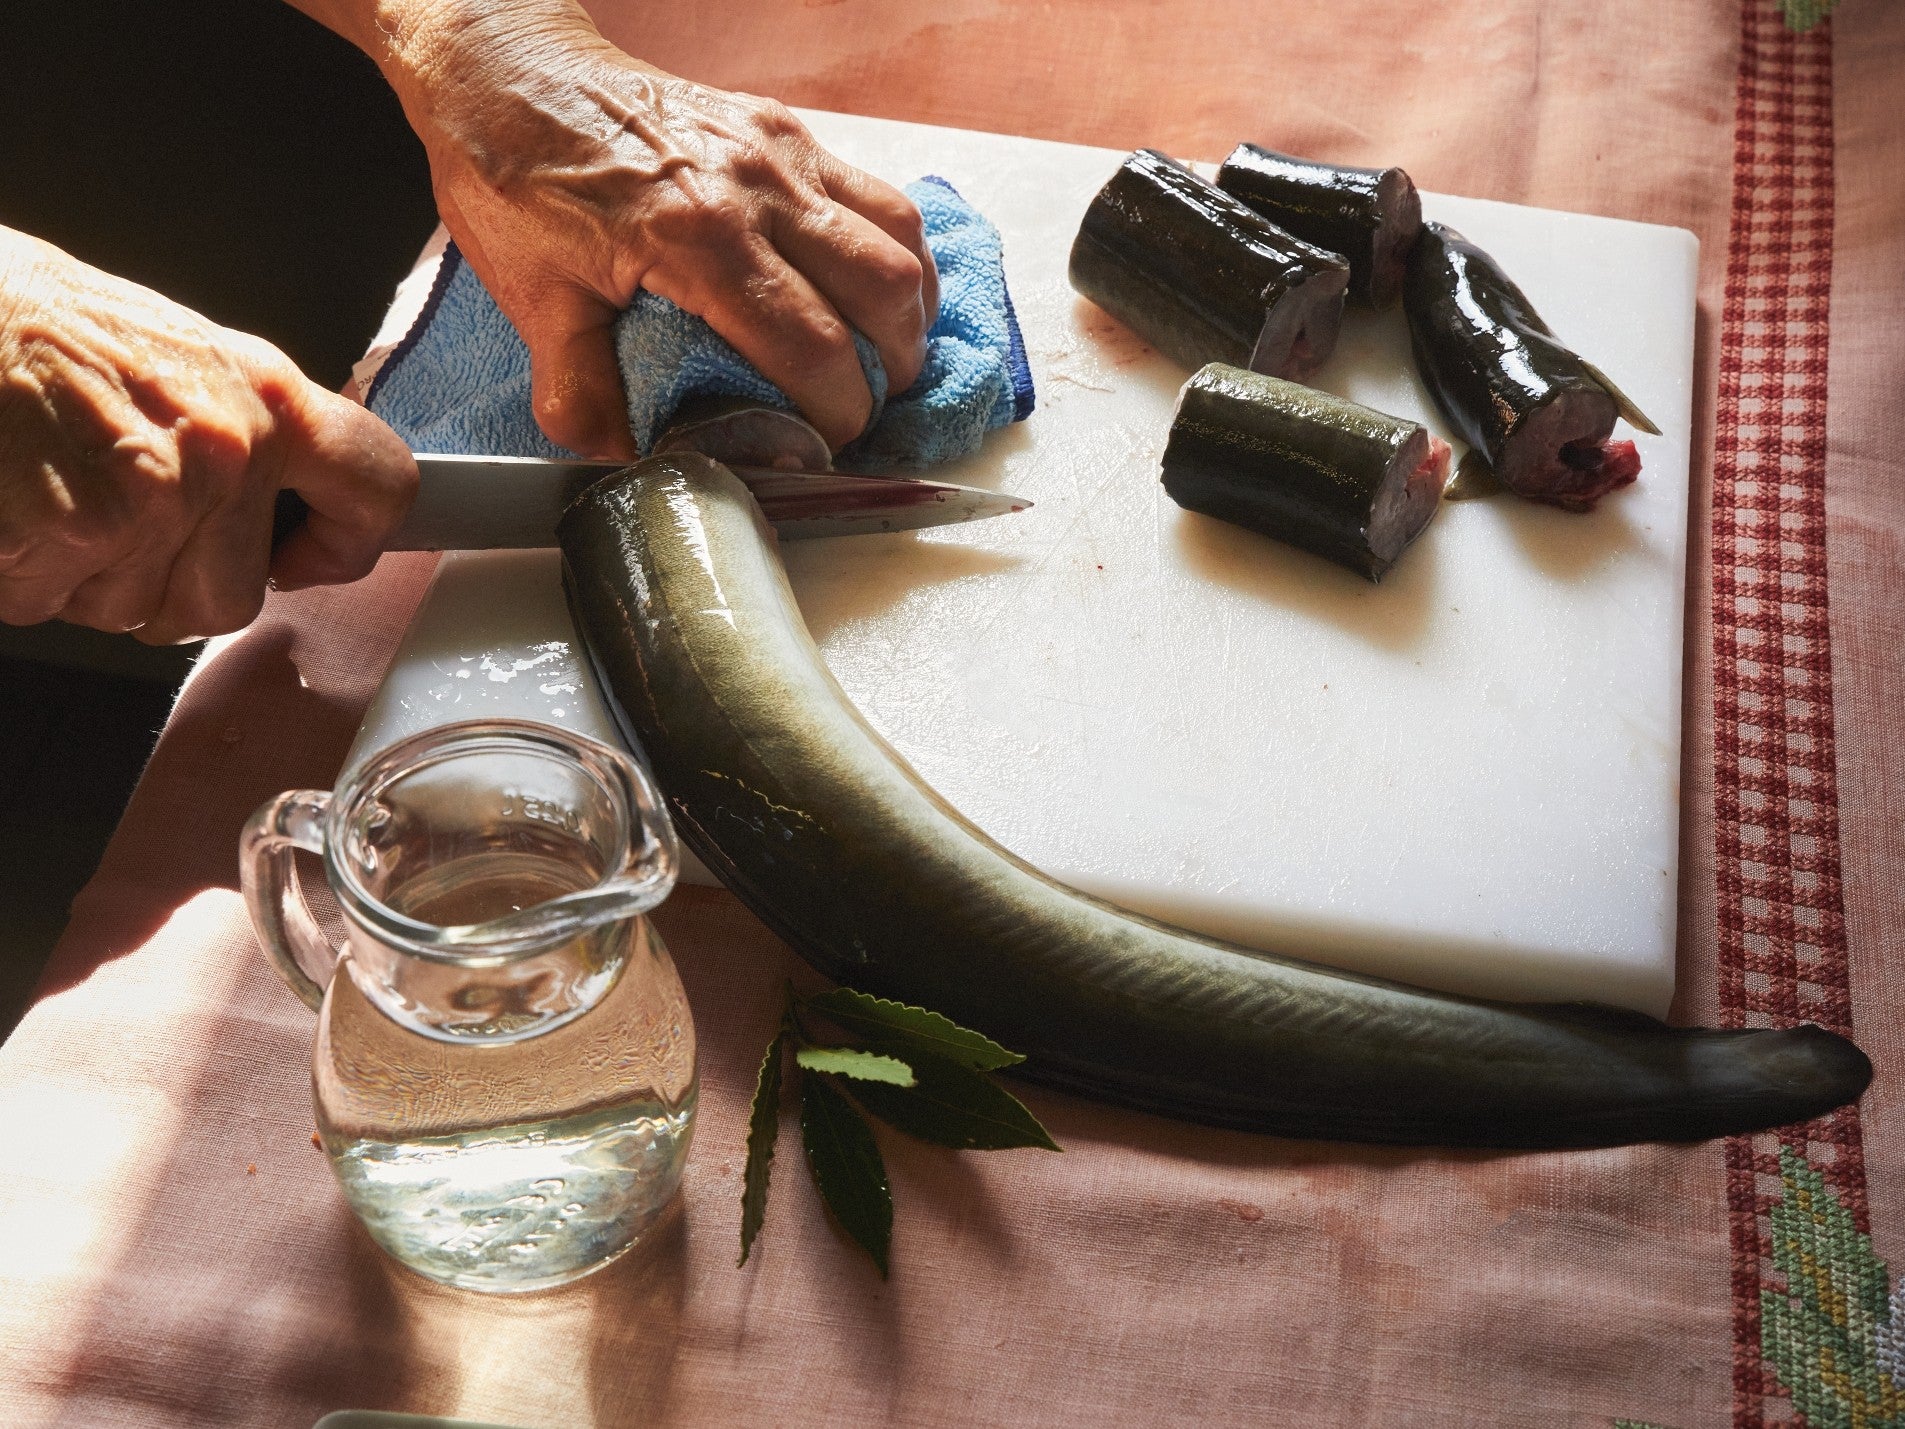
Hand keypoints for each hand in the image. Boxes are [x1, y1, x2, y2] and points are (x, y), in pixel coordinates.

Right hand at [0, 228, 416, 642]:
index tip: (311, 558)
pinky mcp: (75, 532)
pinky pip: (53, 606)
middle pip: (232, 600)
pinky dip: (22, 578)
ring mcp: (154, 498)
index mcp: (265, 397)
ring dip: (88, 582)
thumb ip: (242, 431)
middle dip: (168, 588)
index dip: (351, 542)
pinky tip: (13, 513)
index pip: (379, 486)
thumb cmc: (42, 324)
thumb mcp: (180, 354)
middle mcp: (227, 450)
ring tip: (54, 498)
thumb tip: (280, 498)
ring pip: (139, 613)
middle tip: (118, 527)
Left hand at [372, 0, 938, 456]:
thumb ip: (583, 395)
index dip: (836, 414)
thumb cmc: (517, 177)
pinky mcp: (785, 128)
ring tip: (885, 354)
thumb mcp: (534, 303)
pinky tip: (870, 290)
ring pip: (901, 238)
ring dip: (908, 310)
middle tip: (862, 407)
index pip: (814, 349)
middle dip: (891, 371)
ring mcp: (780, 149)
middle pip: (884, 294)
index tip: (822, 445)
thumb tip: (627, 460)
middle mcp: (756, 187)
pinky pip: (878, 194)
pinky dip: (894, 253)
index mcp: (698, 237)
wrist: (509, 72)